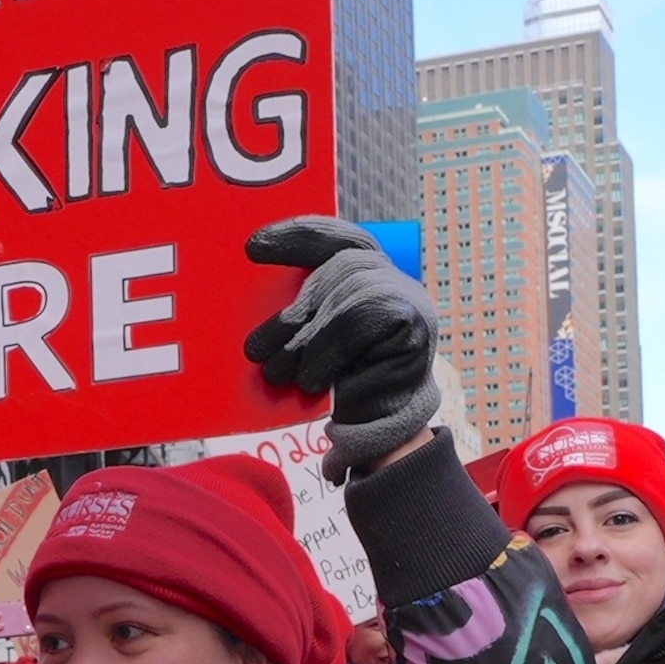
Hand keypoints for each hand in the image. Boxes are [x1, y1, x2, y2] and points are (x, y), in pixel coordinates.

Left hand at [243, 219, 439, 481]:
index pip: (337, 241)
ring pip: (347, 297)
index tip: (251, 246)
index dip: (298, 235)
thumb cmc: (341, 380)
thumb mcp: (315, 337)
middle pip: (338, 268)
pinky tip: (313, 381)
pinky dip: (327, 354)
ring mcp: (411, 301)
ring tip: (278, 372)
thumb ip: (304, 310)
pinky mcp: (414, 328)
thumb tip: (259, 313)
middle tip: (254, 350)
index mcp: (369, 275)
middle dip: (292, 312)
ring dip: (305, 341)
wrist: (381, 428)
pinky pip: (358, 325)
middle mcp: (395, 281)